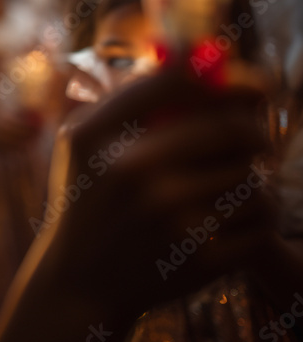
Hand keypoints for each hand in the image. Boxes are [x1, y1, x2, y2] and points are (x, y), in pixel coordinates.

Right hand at [45, 67, 276, 320]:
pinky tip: (235, 220)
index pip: (179, 81)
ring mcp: (168, 219)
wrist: (79, 284)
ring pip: (251, 178)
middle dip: (252, 130)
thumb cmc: (87, 200)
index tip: (254, 84)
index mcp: (98, 136)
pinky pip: (261, 221)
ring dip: (250, 180)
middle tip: (250, 138)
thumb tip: (198, 57)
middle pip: (233, 129)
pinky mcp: (199, 259)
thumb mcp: (82, 142)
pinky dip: (258, 219)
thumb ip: (127, 97)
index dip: (228, 76)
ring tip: (228, 188)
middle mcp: (133, 173)